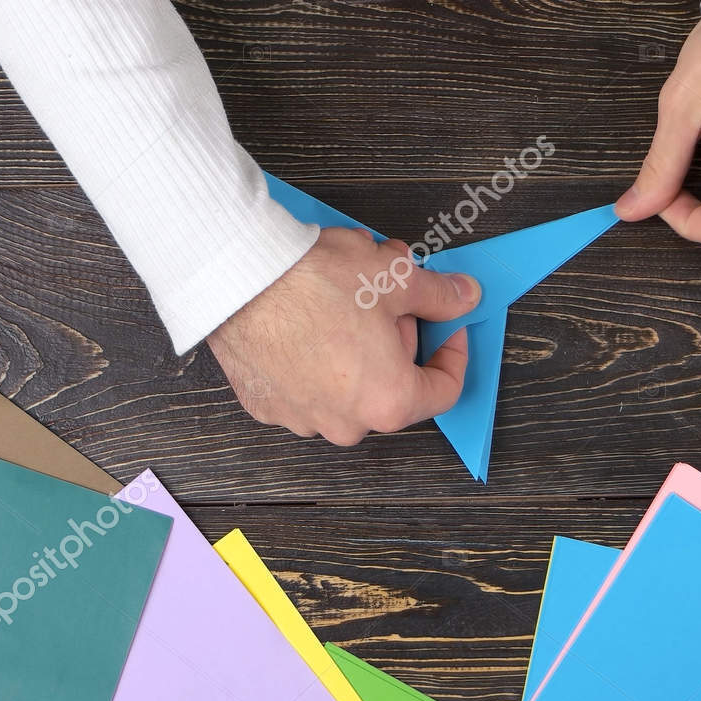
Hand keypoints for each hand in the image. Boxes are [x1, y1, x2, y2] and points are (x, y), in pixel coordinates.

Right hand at [208, 227, 480, 444]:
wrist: (238, 276)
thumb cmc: (315, 282)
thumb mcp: (396, 276)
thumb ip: (440, 295)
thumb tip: (462, 297)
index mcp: (388, 402)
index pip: (443, 390)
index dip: (452, 351)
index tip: (448, 325)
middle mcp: (344, 423)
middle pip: (390, 386)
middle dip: (397, 341)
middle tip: (389, 297)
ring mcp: (299, 418)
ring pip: (345, 388)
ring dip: (354, 351)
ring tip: (343, 301)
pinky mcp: (263, 404)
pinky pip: (303, 387)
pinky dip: (313, 360)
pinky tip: (307, 321)